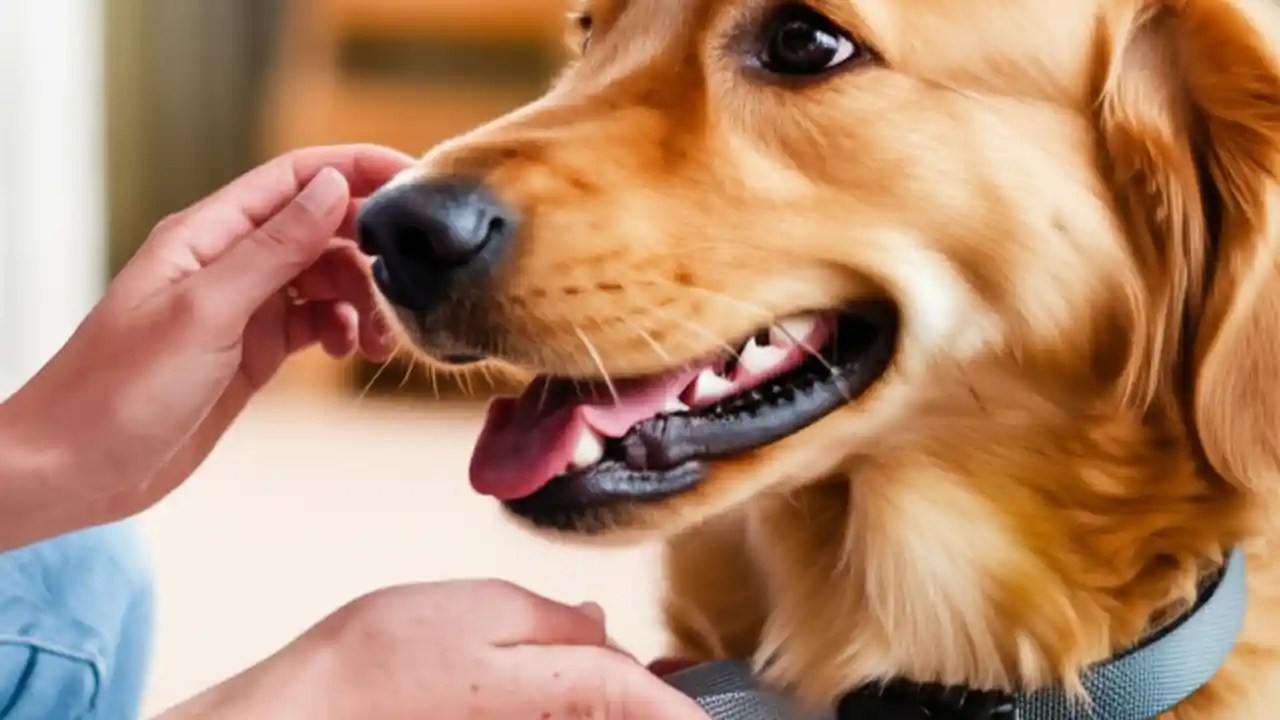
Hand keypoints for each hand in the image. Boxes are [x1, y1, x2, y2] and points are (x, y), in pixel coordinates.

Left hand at [0, 144, 414, 548]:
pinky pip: (315, 324)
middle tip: (411, 278)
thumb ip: (273, 250)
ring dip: (362, 300)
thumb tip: (330, 185)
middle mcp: (228, 263)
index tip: (414, 180)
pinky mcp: (252, 351)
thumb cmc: (119, 390)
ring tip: (380, 339)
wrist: (77, 469)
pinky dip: (342, 332)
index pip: (294, 178)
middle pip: (318, 228)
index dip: (354, 170)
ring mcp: (242, 308)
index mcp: (207, 235)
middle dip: (369, 248)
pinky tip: (349, 352)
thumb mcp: (206, 312)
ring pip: (324, 281)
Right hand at [159, 581, 709, 719]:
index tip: (715, 717)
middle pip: (618, 713)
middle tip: (676, 673)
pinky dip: (573, 701)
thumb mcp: (484, 606)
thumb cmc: (381, 658)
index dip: (684, 707)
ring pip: (588, 716)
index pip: (640, 700)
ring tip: (631, 671)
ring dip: (612, 697)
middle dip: (649, 697)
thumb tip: (602, 630)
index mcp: (550, 692)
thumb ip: (557, 621)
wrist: (308, 714)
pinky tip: (565, 675)